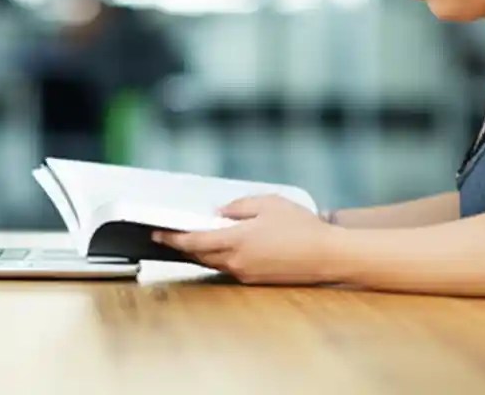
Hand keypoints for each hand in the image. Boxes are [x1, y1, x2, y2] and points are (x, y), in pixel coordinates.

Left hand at [152, 195, 338, 284]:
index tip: (157, 233)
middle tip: (169, 235)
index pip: (194, 241)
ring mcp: (245, 273)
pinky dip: (219, 257)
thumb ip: (238, 207)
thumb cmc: (301, 227)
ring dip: (201, 252)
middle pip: (199, 254)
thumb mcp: (268, 204)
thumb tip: (219, 212)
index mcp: (236, 240)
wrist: (327, 256)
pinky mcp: (255, 280)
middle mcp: (236, 261)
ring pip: (213, 262)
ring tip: (194, 238)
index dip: (172, 238)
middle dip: (182, 245)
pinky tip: (222, 246)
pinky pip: (228, 268)